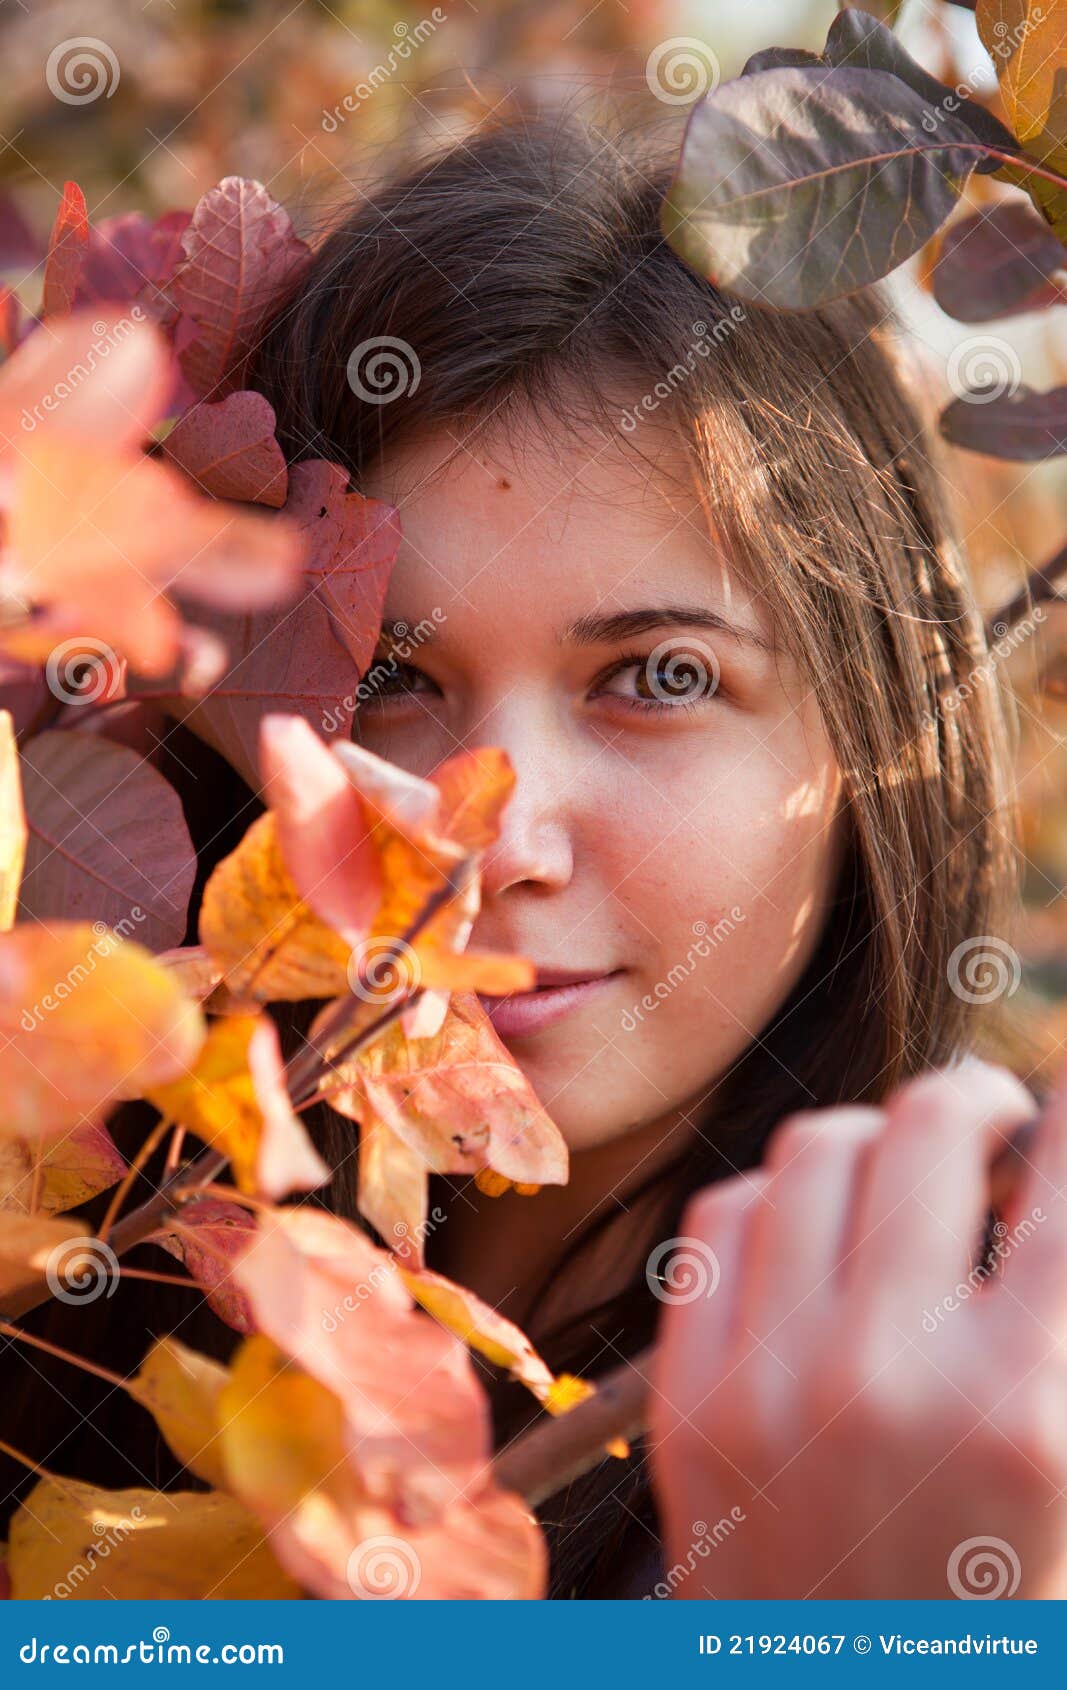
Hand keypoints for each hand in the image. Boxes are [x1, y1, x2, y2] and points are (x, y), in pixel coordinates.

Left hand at [648, 1054, 1066, 1597]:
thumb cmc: (984, 1605)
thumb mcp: (1061, 1474)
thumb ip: (1051, 1329)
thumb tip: (1035, 1194)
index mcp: (1016, 1415)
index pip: (1062, 1195)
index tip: (1061, 1101)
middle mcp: (885, 1381)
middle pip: (925, 1127)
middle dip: (973, 1098)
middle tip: (991, 1124)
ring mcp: (768, 1384)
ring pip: (815, 1148)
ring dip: (875, 1140)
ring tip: (900, 1175)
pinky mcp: (686, 1397)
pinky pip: (723, 1216)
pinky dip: (777, 1198)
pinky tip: (811, 1230)